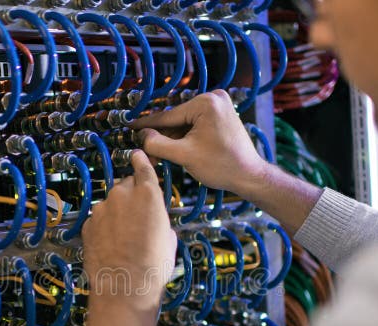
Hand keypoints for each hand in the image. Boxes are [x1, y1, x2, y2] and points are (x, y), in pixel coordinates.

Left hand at [82, 150, 176, 310]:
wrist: (124, 287)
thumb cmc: (153, 266)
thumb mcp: (169, 240)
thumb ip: (161, 221)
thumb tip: (157, 223)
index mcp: (148, 194)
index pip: (143, 166)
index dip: (141, 161)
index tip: (138, 155)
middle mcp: (123, 195)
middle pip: (126, 184)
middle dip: (132, 194)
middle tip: (138, 216)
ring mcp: (102, 209)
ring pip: (111, 202)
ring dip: (117, 212)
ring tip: (125, 236)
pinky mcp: (88, 224)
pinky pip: (99, 218)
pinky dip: (104, 226)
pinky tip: (112, 244)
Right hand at [134, 90, 266, 196]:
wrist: (249, 175)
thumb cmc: (222, 166)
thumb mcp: (184, 155)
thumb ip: (158, 144)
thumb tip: (141, 136)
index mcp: (205, 103)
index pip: (168, 116)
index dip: (146, 125)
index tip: (128, 126)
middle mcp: (213, 98)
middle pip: (176, 119)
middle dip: (161, 137)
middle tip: (144, 151)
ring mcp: (219, 105)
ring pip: (184, 123)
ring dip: (172, 139)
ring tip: (158, 156)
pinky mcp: (221, 115)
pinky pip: (195, 125)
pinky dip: (184, 138)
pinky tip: (174, 150)